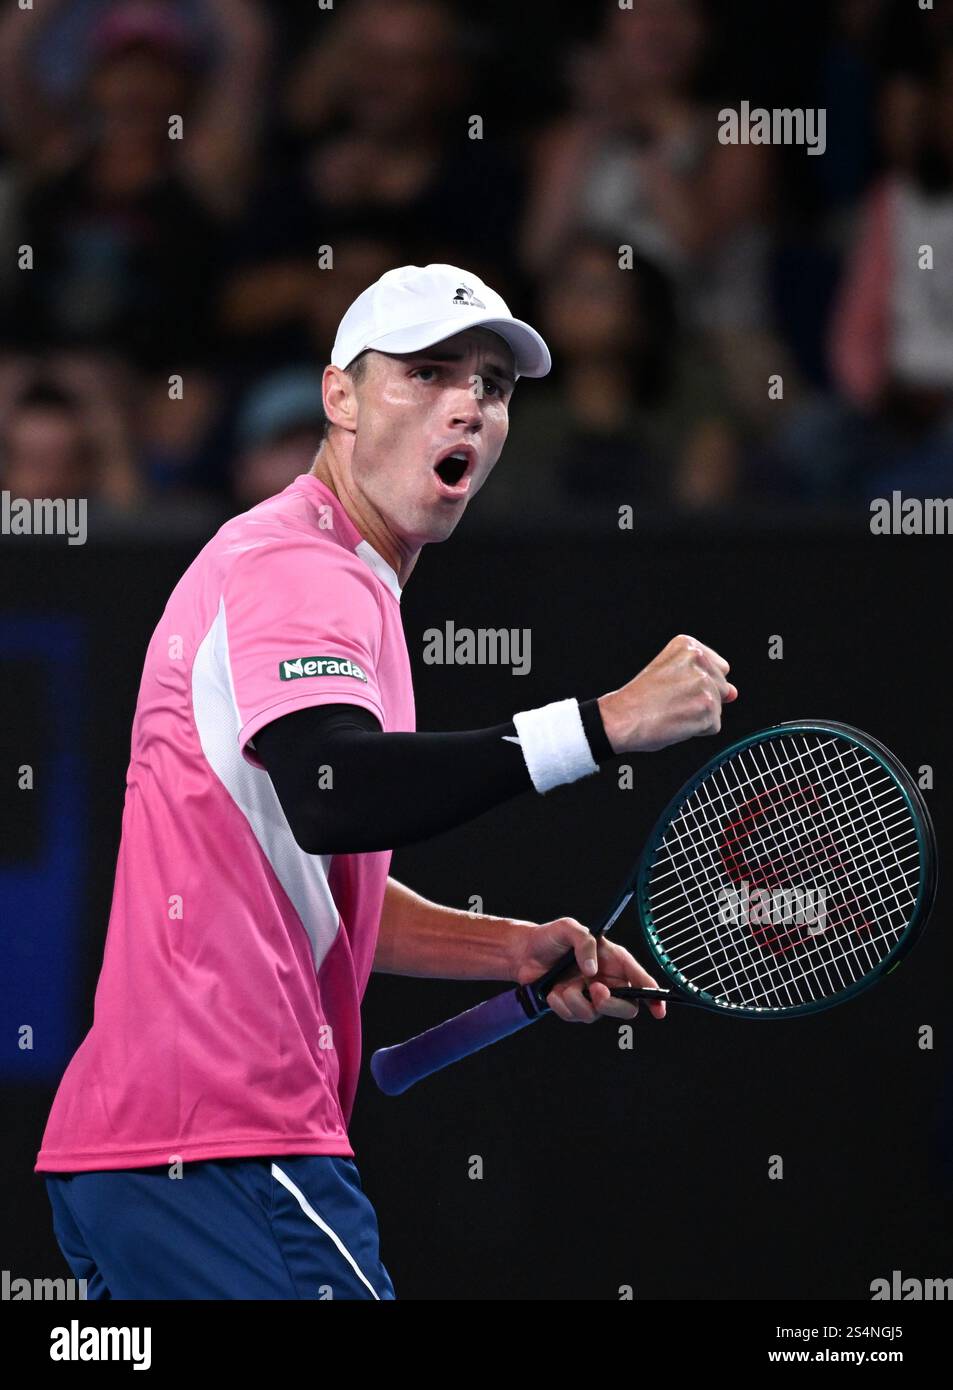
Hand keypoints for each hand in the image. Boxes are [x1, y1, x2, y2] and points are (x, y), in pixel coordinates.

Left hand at [513, 917, 665, 1022]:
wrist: (524, 952)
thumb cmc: (551, 936)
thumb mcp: (569, 928)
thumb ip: (585, 942)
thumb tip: (592, 971)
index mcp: (615, 962)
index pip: (641, 982)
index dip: (654, 998)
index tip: (658, 1011)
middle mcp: (607, 982)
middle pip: (626, 1009)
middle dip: (611, 1004)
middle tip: (595, 990)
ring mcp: (590, 997)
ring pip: (594, 1015)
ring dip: (575, 1000)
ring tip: (562, 984)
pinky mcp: (573, 1007)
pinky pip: (572, 1016)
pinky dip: (560, 1004)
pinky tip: (553, 990)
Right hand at [598, 634, 737, 754]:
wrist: (621, 718)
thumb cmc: (639, 698)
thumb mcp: (668, 674)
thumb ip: (705, 678)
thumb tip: (734, 693)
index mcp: (688, 646)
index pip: (718, 668)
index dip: (696, 684)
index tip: (673, 687)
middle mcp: (699, 660)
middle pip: (721, 688)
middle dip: (701, 699)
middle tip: (671, 701)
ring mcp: (704, 683)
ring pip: (718, 708)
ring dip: (698, 716)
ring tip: (672, 711)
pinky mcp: (707, 707)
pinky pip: (713, 726)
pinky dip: (697, 730)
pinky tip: (676, 722)